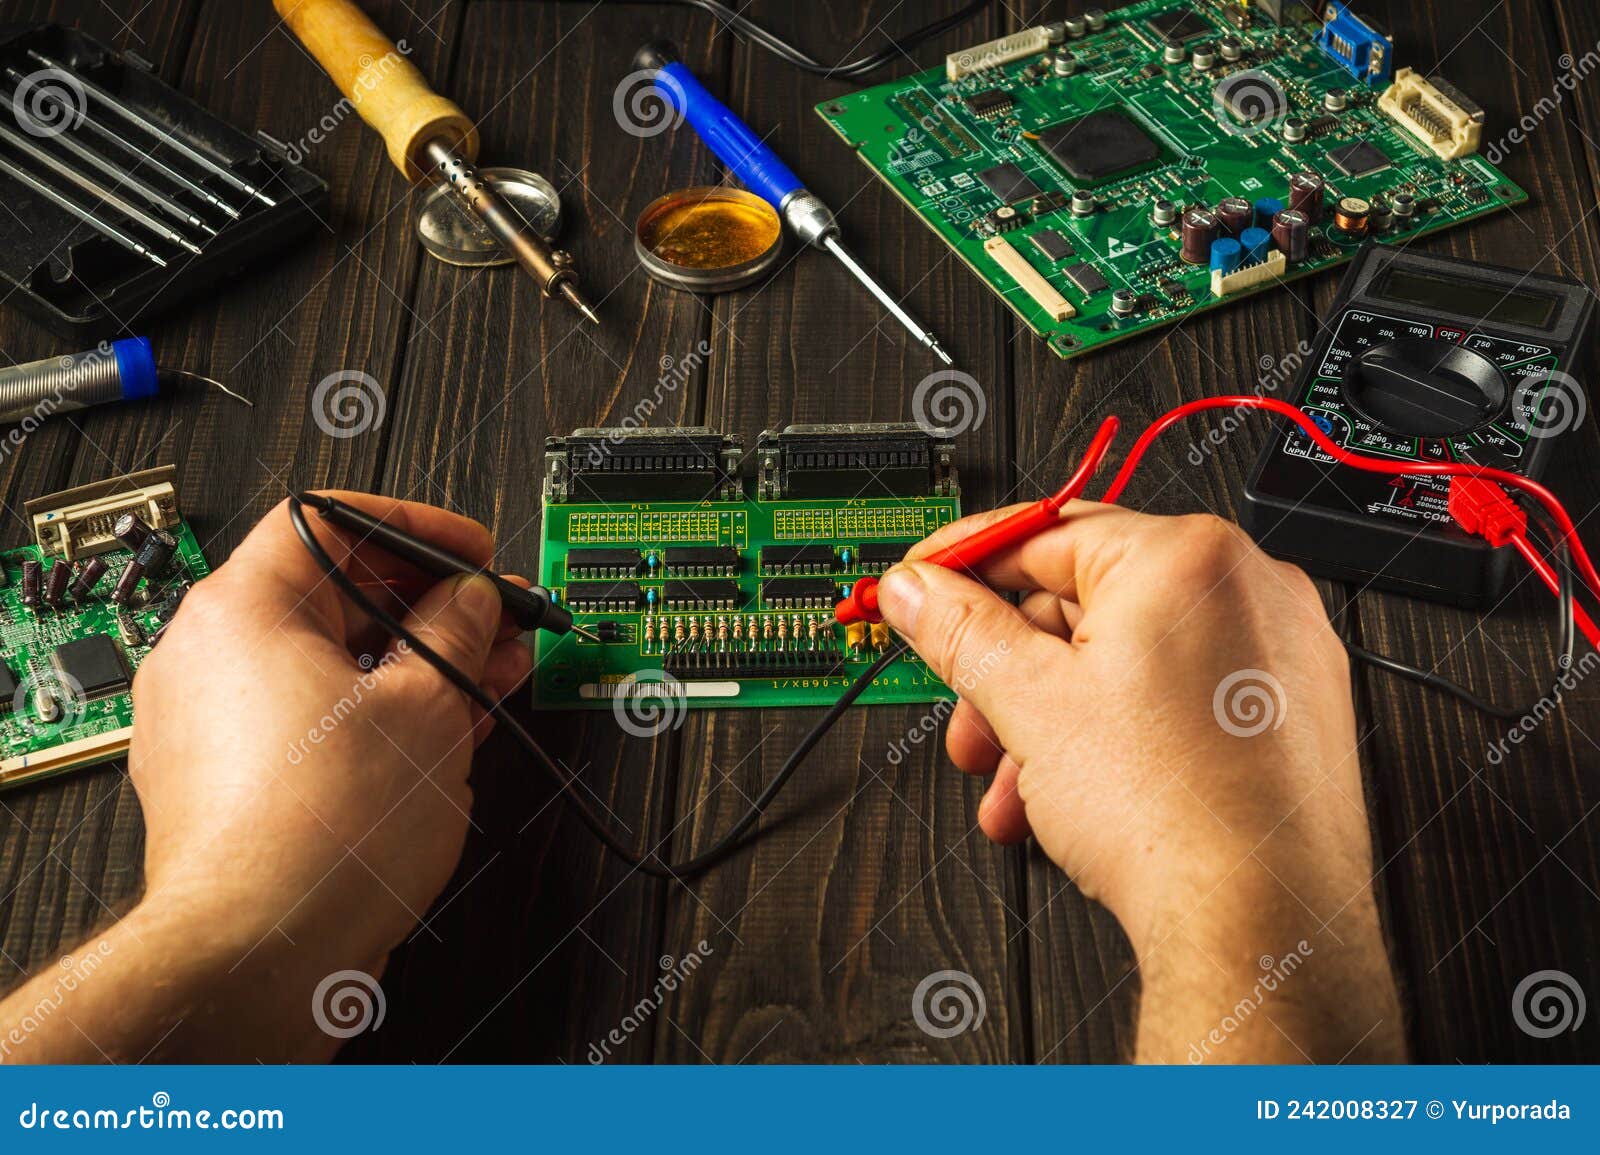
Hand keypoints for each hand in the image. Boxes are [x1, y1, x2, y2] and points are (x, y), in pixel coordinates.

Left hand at [123, 493, 529, 1057]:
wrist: (262, 952)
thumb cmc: (321, 837)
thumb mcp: (428, 705)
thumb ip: (456, 630)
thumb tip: (470, 602)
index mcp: (240, 610)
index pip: (329, 521)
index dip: (416, 529)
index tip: (471, 552)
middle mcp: (206, 657)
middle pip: (332, 594)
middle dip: (430, 607)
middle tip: (497, 624)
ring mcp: (207, 723)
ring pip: (326, 662)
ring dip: (413, 664)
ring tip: (488, 682)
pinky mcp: (223, 781)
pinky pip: (306, 716)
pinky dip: (372, 712)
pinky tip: (439, 734)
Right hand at [876, 503, 1403, 1061]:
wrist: (1257, 924)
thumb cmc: (1173, 814)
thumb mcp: (1028, 703)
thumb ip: (961, 630)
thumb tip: (920, 591)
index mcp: (1185, 556)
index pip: (1044, 531)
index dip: (966, 565)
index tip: (927, 588)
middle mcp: (1245, 587)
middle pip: (1084, 602)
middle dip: (1011, 671)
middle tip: (970, 712)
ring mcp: (1276, 653)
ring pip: (1126, 662)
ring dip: (1053, 720)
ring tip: (1016, 782)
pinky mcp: (1286, 713)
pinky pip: (1177, 699)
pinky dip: (1117, 737)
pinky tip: (1071, 794)